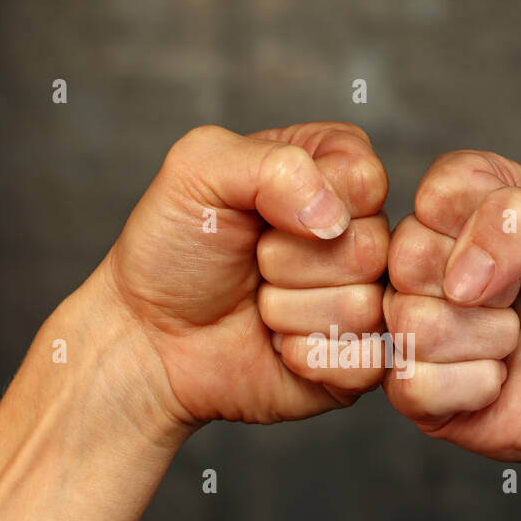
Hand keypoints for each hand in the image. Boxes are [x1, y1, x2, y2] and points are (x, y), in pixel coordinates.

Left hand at [96, 122, 389, 430]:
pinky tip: (278, 345)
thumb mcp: (199, 172)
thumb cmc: (172, 252)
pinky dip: (306, 355)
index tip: (264, 212)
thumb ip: (271, 162)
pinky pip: (365, 358)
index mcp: (331, 174)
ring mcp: (363, 297)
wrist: (150, 339)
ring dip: (292, 311)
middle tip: (256, 264)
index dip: (314, 198)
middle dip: (293, 260)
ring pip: (364, 305)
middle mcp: (356, 233)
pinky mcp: (357, 358)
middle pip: (371, 246)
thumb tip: (331, 215)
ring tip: (261, 304)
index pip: (366, 177)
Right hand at [383, 149, 520, 496]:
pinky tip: (500, 383)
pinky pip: (412, 384)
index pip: (437, 191)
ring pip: (410, 322)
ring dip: (486, 340)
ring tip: (517, 341)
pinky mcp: (418, 390)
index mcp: (473, 204)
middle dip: (486, 287)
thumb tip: (457, 279)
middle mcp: (436, 261)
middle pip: (407, 255)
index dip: (487, 226)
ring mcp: (421, 326)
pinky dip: (474, 387)